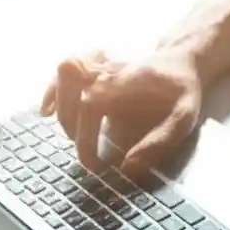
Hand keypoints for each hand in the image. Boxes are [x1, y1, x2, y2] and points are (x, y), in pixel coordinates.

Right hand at [40, 47, 204, 178]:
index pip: (90, 106)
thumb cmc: (183, 90)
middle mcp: (105, 70)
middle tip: (90, 160)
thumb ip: (159, 141)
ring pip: (63, 76)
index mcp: (124, 82)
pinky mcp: (93, 69)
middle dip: (73, 129)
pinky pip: (64, 73)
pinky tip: (46, 110)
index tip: (94, 166)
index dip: (85, 137)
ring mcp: (97, 66)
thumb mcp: (183, 117)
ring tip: (74, 140)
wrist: (182, 59)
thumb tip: (128, 169)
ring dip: (61, 110)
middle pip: (70, 92)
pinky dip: (51, 90)